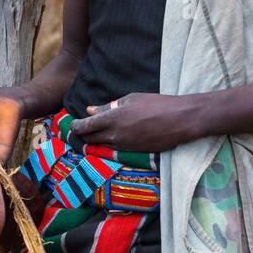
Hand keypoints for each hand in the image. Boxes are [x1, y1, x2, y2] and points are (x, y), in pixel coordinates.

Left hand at [71, 93, 198, 152]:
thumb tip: (90, 110)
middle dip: (83, 135)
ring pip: (102, 146)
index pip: (85, 127)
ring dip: (96, 140)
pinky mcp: (133, 152)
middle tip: (81, 129)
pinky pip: (114, 149)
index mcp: (112, 119)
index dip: (76, 126)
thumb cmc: (156, 104)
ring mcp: (124, 146)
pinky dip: (109, 144)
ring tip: (94, 134)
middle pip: (90, 139)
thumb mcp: (131, 99)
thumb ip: (108, 107)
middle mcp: (115, 135)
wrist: (179, 120)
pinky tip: (111, 137)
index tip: (73, 124)